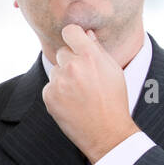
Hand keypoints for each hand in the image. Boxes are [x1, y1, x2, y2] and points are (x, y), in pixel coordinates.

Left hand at [41, 24, 138, 162]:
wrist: (106, 133)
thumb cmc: (113, 100)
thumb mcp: (113, 71)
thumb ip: (97, 50)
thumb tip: (86, 33)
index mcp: (90, 56)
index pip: (70, 31)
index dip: (73, 37)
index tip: (75, 42)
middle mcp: (72, 66)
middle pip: (62, 52)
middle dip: (71, 62)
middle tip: (85, 79)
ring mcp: (59, 82)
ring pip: (56, 70)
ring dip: (64, 78)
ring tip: (80, 94)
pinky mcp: (49, 96)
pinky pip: (50, 87)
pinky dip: (58, 93)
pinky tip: (72, 103)